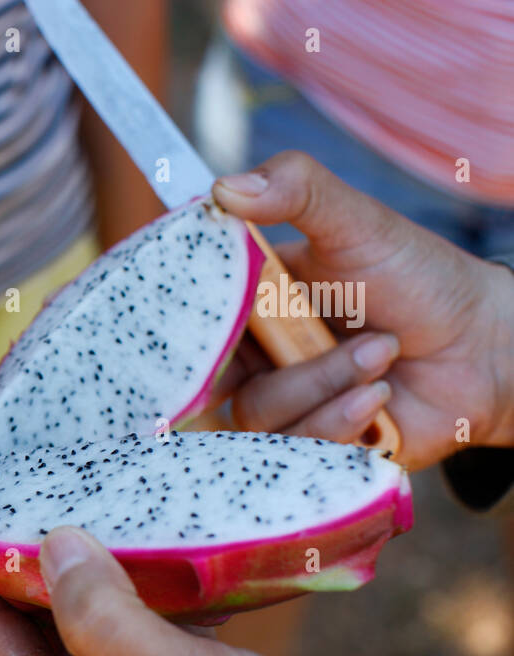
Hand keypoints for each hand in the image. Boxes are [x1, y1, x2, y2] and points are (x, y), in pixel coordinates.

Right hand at [211, 151, 513, 469]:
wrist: (487, 347)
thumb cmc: (419, 280)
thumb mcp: (357, 223)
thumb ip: (297, 191)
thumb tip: (223, 187)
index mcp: (253, 303)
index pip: (193, 318)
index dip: (191, 322)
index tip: (210, 314)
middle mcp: (258, 358)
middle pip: (214, 374)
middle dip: (267, 352)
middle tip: (308, 333)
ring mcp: (283, 405)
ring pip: (257, 413)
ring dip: (324, 381)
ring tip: (383, 351)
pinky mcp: (311, 448)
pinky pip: (295, 449)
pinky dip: (339, 418)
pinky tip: (380, 395)